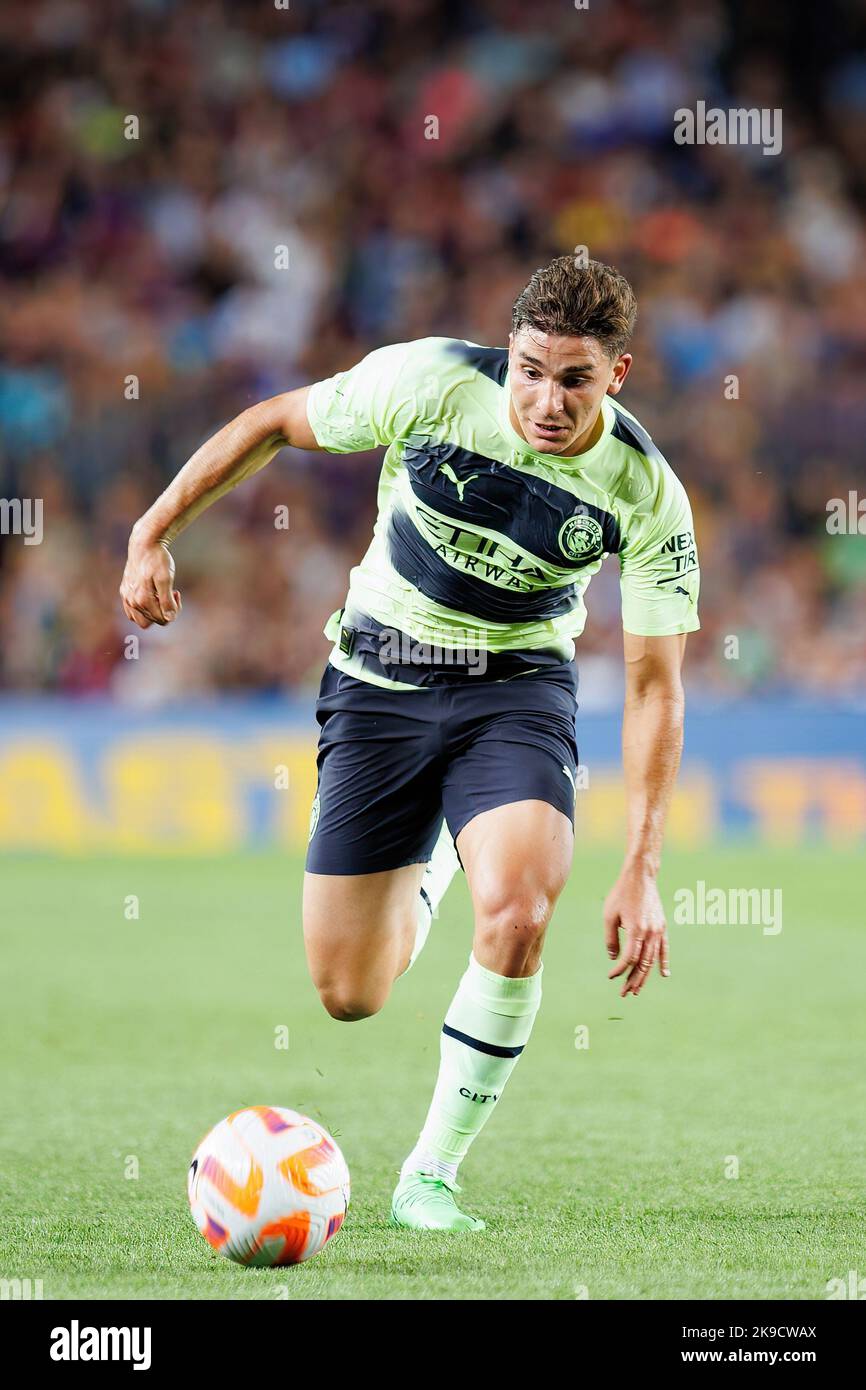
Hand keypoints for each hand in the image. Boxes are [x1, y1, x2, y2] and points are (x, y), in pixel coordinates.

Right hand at [119, 531, 181, 628]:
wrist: (144, 544)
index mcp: (141, 599)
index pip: (163, 619)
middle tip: (170, 595)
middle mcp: (131, 601)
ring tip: (160, 595)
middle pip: (152, 621)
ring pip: (141, 619)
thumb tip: (169, 618)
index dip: (174, 610)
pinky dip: (144, 607)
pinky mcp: (124, 592)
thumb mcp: (166, 579)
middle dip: (164, 612)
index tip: (176, 593)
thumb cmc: (157, 559)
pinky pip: (133, 611)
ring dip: (154, 611)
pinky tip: (151, 595)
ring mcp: (126, 597)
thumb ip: (166, 600)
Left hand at [604, 865, 669, 997]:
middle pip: (643, 964)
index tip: (611, 976)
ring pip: (653, 960)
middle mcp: (650, 933)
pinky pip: (664, 949)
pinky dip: (664, 962)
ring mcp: (658, 931)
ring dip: (645, 976)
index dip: (620, 970)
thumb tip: (614, 958)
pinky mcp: (662, 927)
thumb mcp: (609, 915)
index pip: (629, 959)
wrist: (640, 877)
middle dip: (633, 980)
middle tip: (625, 993)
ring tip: (637, 989)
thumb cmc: (621, 894)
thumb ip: (611, 938)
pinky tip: (664, 974)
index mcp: (636, 930)